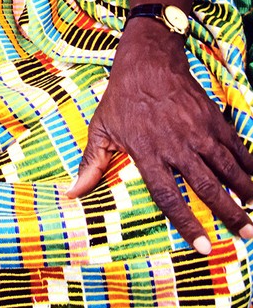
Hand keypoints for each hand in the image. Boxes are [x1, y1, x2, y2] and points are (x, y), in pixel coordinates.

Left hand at [67, 18, 252, 251]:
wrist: (148, 61)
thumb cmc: (121, 98)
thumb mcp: (101, 129)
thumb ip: (91, 164)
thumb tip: (73, 193)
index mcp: (148, 153)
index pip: (170, 197)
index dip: (188, 224)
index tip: (204, 246)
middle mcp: (177, 146)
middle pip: (207, 187)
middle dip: (229, 213)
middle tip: (247, 235)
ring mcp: (198, 132)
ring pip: (227, 168)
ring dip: (244, 191)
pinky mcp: (213, 119)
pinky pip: (235, 147)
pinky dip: (247, 164)